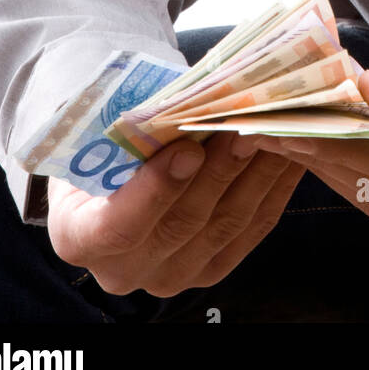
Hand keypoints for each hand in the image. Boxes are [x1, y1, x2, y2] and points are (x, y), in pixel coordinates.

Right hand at [47, 132, 305, 296]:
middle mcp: (123, 269)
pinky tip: (288, 151)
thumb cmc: (101, 142)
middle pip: (181, 225)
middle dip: (219, 171)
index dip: (156, 190)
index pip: (117, 225)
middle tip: (246, 125)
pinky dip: (272, 188)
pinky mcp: (211, 268)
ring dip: (254, 174)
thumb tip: (180, 96)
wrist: (111, 173)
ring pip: (223, 225)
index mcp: (80, 236)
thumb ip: (128, 125)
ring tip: (273, 129)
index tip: (188, 149)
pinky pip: (250, 229)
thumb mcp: (96, 132)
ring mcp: (170, 274)